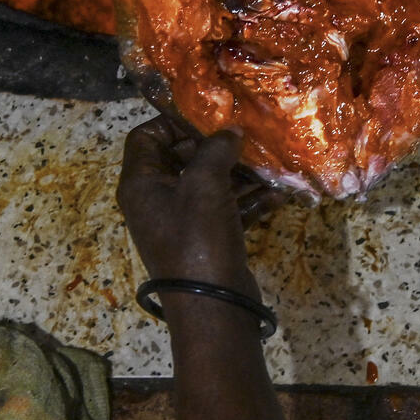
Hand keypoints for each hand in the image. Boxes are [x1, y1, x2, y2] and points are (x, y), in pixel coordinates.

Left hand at [117, 117, 264, 298]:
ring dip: (237, 172)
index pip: (145, 137)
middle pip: (181, 158)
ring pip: (208, 184)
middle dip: (215, 146)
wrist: (213, 305)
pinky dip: (248, 200)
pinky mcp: (208, 239)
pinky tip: (278, 193)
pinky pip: (226, 209)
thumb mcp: (205, 184)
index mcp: (141, 184)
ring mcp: (183, 221)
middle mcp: (156, 200)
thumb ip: (215, 149)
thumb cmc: (198, 238)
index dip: (172, 121)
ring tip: (268, 160)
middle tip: (245, 134)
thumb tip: (229, 131)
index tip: (207, 115)